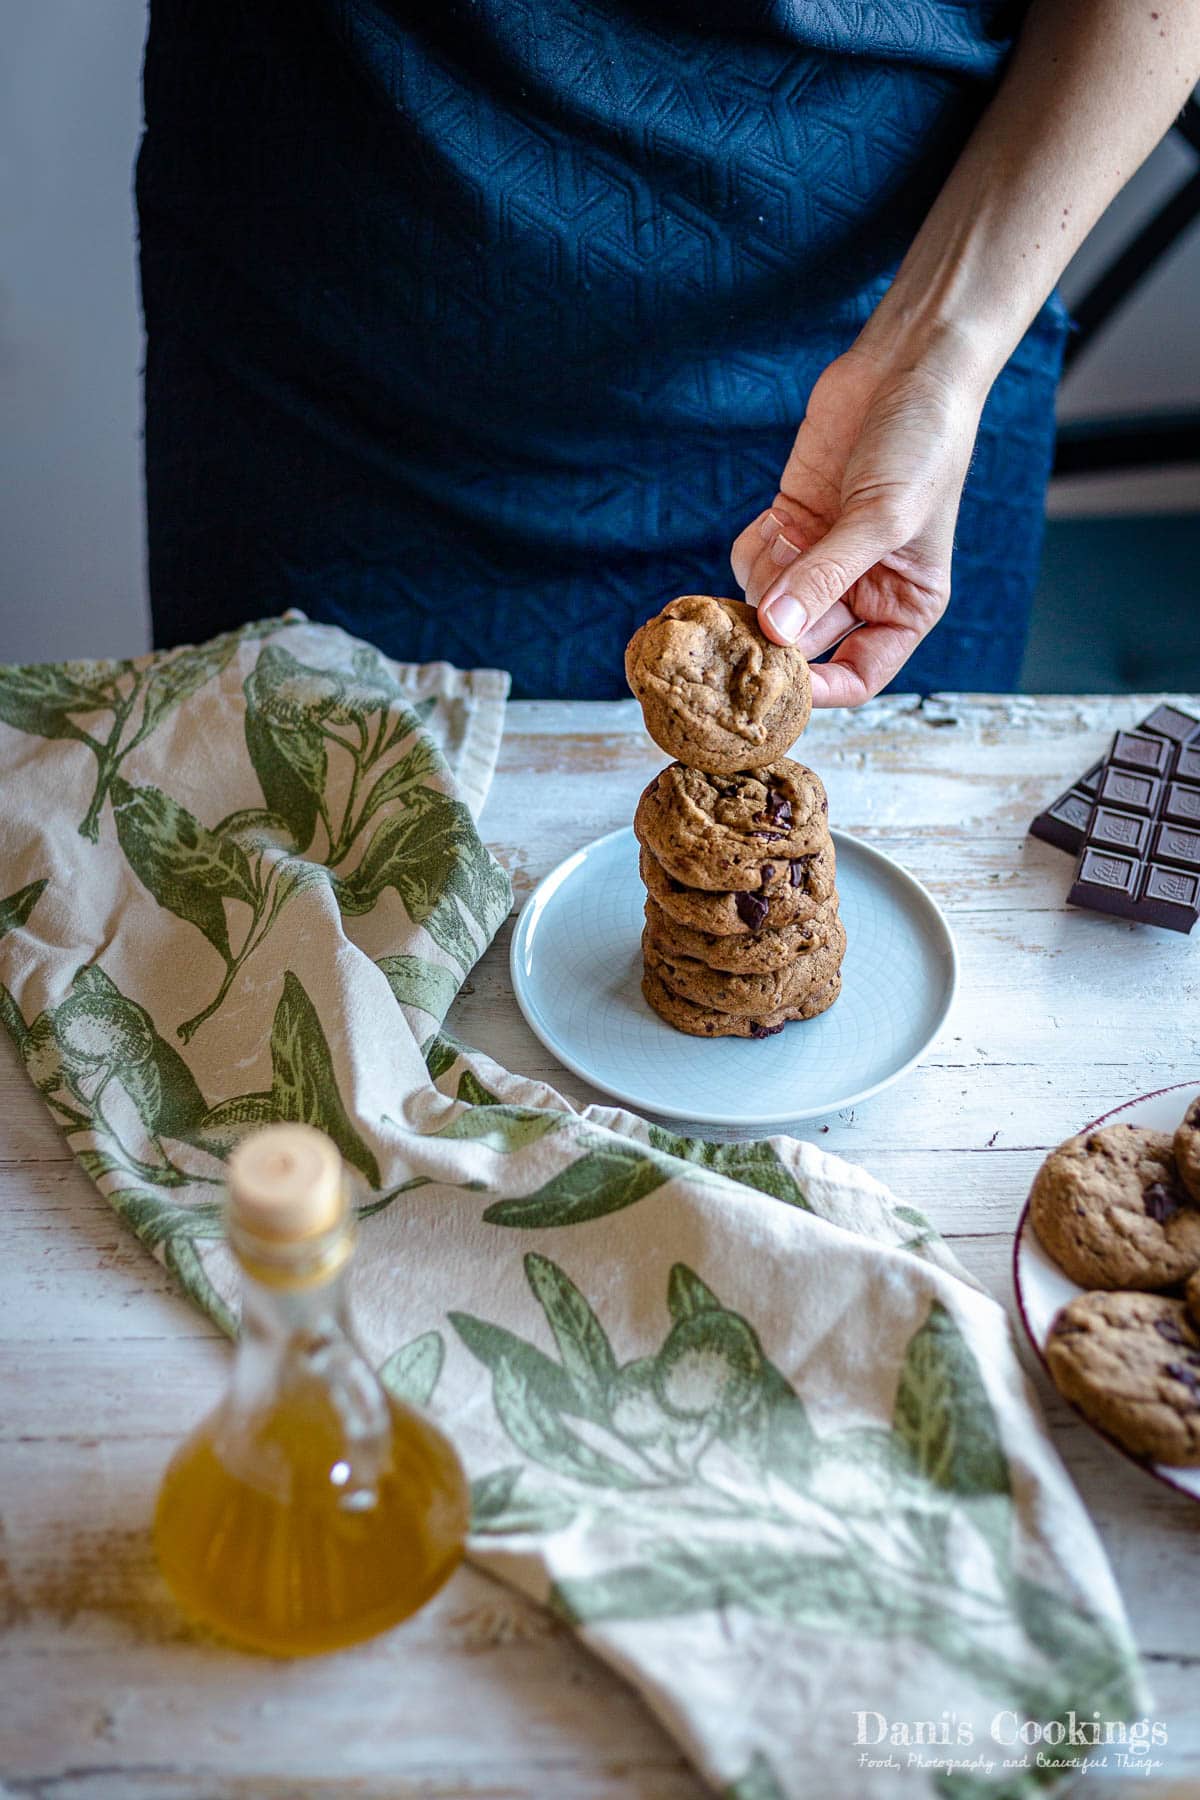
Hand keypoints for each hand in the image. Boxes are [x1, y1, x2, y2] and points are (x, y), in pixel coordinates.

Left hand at [730, 330, 988, 705]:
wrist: (909, 366)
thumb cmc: (923, 443)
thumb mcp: (882, 517)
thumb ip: (826, 576)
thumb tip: (777, 630)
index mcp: (904, 607)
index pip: (857, 676)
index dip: (818, 688)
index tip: (778, 683)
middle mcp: (862, 590)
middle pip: (803, 643)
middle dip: (774, 633)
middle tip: (743, 626)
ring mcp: (821, 558)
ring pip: (770, 605)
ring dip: (763, 584)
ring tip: (783, 543)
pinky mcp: (791, 523)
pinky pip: (753, 563)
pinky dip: (752, 551)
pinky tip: (773, 520)